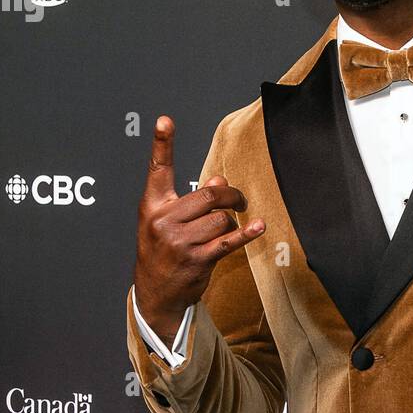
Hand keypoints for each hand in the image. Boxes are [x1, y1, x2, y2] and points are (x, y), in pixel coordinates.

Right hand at [133, 116, 264, 330]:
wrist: (156, 292)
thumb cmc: (164, 250)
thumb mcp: (169, 221)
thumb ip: (193, 199)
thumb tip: (219, 179)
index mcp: (152, 206)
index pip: (158, 169)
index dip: (162, 144)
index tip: (165, 120)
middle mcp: (163, 221)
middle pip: (208, 195)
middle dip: (230, 195)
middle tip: (239, 199)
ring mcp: (179, 242)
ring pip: (221, 218)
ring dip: (230, 223)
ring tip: (223, 231)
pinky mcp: (197, 259)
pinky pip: (229, 241)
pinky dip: (247, 233)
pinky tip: (259, 226)